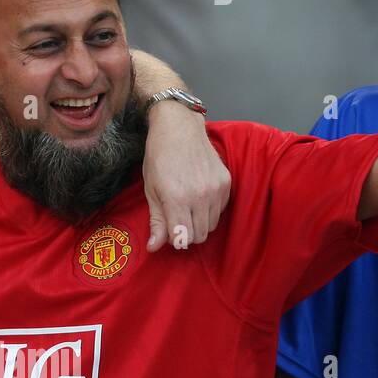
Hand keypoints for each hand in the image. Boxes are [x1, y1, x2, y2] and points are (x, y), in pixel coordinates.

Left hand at [142, 104, 230, 250]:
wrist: (179, 129)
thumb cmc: (159, 158)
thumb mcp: (151, 190)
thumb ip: (156, 221)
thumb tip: (154, 247)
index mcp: (177, 199)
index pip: (183, 238)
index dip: (174, 239)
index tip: (168, 232)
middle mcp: (200, 196)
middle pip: (199, 235)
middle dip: (186, 234)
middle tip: (176, 220)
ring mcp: (216, 190)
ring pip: (211, 226)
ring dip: (198, 224)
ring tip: (186, 207)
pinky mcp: (227, 183)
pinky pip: (220, 211)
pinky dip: (209, 211)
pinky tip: (198, 197)